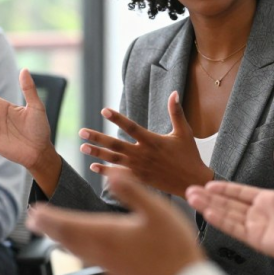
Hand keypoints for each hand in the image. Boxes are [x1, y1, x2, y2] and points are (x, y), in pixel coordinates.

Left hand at [27, 172, 205, 274]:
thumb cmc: (172, 245)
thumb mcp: (156, 210)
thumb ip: (131, 189)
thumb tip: (111, 171)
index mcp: (107, 233)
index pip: (69, 223)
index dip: (50, 217)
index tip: (34, 210)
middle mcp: (102, 250)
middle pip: (67, 237)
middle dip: (48, 227)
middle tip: (32, 219)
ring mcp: (108, 263)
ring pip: (75, 248)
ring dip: (59, 238)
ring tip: (49, 231)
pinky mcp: (116, 270)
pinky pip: (86, 257)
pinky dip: (75, 248)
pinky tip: (79, 248)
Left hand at [81, 91, 212, 196]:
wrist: (192, 182)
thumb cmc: (189, 155)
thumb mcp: (184, 132)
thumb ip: (176, 112)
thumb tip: (174, 92)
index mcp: (152, 141)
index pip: (131, 127)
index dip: (117, 118)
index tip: (104, 110)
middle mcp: (143, 154)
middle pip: (116, 145)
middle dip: (97, 138)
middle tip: (81, 132)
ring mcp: (139, 168)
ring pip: (114, 159)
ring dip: (97, 153)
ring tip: (82, 147)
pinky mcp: (139, 179)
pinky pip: (119, 174)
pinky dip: (105, 171)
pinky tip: (94, 166)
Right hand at [185, 145, 273, 274]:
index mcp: (270, 200)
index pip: (240, 193)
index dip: (223, 189)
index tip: (207, 184)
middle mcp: (260, 214)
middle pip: (228, 204)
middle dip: (209, 197)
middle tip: (190, 190)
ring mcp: (257, 227)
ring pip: (227, 215)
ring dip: (209, 207)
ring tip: (191, 198)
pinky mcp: (257, 240)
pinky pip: (234, 228)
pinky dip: (220, 221)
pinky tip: (207, 212)